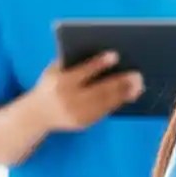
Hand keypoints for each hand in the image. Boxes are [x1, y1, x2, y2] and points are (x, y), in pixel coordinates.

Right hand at [29, 52, 144, 130]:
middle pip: (98, 90)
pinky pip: (103, 112)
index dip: (99, 63)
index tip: (116, 55)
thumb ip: (73, 62)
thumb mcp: (54, 70)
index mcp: (60, 82)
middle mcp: (68, 99)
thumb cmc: (51, 84)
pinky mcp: (83, 123)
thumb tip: (103, 53)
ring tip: (138, 85)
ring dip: (124, 94)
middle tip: (137, 74)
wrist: (36, 114)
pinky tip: (129, 95)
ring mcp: (75, 114)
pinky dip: (118, 103)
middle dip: (120, 82)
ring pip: (104, 103)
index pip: (82, 72)